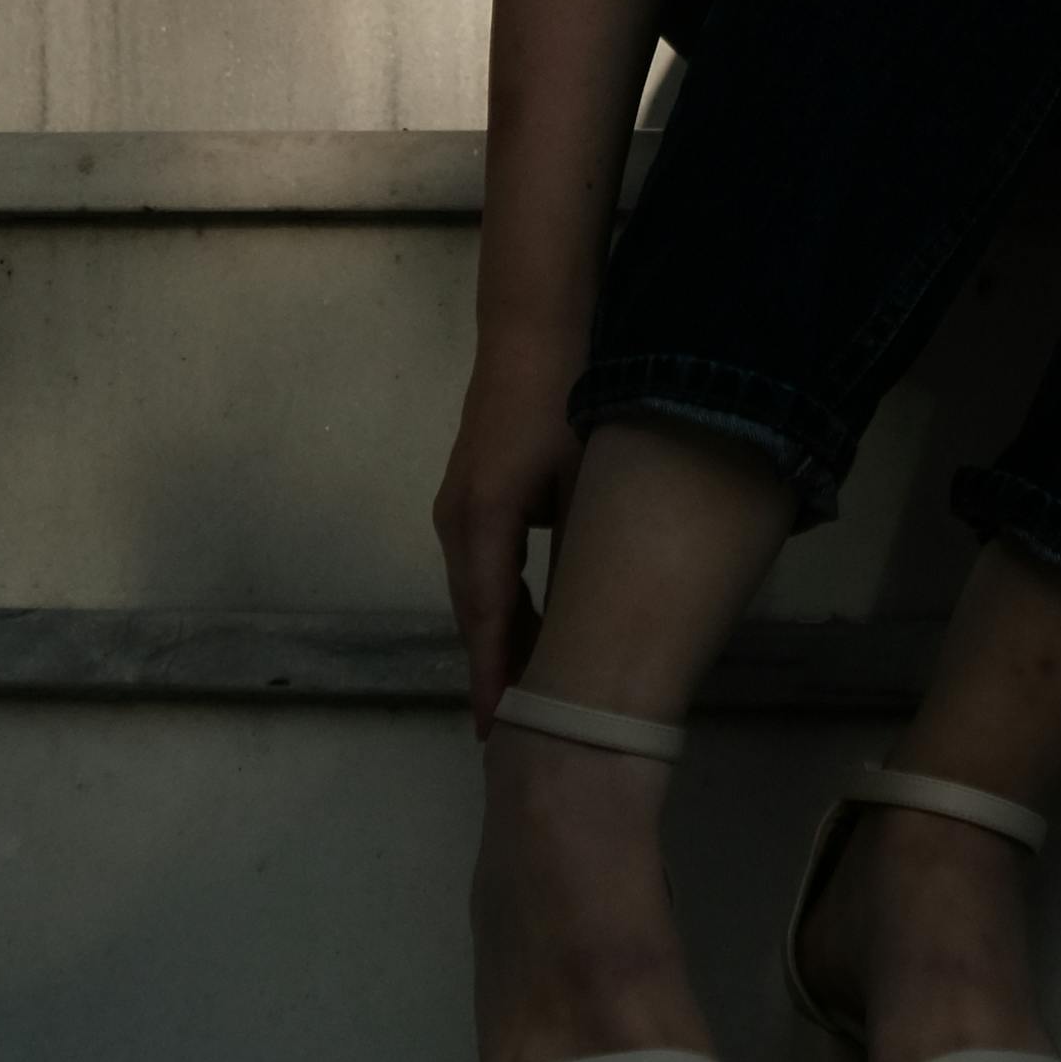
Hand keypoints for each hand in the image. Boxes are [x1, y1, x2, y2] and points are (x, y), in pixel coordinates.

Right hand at [437, 317, 586, 721]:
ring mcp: (459, 505)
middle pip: (477, 612)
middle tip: (522, 731)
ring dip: (500, 637)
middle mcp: (458, 519)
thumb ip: (583, 545)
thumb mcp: (585, 478)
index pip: (487, 618)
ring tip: (528, 693)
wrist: (533, 329)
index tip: (499, 730)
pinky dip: (501, 603)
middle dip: (497, 669)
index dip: (494, 677)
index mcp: (484, 520)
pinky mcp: (472, 493)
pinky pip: (482, 565)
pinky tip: (528, 626)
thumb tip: (602, 612)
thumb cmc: (563, 398)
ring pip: (478, 590)